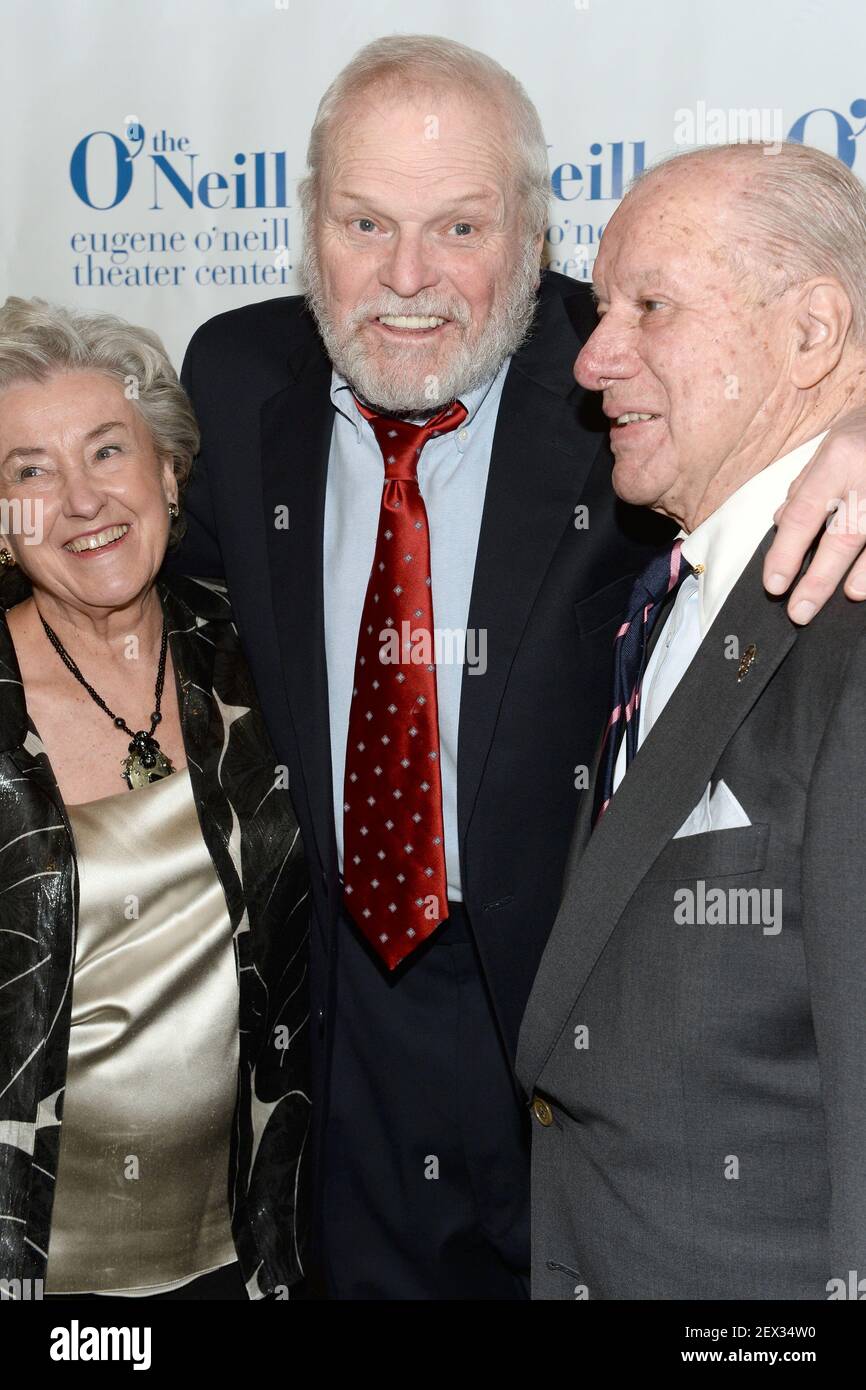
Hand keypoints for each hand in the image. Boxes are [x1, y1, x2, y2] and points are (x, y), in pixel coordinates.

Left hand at [764, 406, 865, 622]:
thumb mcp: (831, 441)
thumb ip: (806, 485)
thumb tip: (782, 523)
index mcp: (838, 458)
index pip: (803, 514)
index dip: (785, 553)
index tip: (774, 585)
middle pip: (843, 536)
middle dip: (819, 579)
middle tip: (800, 612)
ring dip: (863, 573)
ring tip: (849, 596)